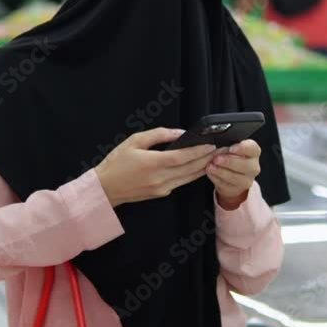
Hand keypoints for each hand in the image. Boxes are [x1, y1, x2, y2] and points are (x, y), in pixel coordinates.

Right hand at [96, 128, 216, 207]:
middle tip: (221, 149)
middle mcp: (160, 178)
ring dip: (203, 167)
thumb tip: (179, 133)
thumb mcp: (134, 141)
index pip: (183, 157)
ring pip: (189, 177)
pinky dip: (192, 173)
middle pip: (190, 168)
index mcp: (153, 164)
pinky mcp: (161, 193)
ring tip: (215, 157)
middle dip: (207, 158)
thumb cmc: (116, 162)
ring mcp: (162, 188)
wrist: (105, 189)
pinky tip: (199, 166)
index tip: (211, 144)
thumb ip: (158, 135)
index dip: (199, 151)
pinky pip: (181, 182)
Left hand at [206, 139, 260, 209]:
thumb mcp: (230, 147)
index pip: (252, 148)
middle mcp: (253, 167)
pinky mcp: (237, 189)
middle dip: (229, 161)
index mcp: (254, 152)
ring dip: (221, 171)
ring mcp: (247, 180)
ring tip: (210, 166)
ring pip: (235, 177)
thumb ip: (227, 145)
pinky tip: (210, 173)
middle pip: (245, 165)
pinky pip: (226, 185)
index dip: (242, 148)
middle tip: (216, 159)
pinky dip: (216, 178)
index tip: (231, 148)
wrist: (230, 173)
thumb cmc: (231, 156)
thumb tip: (216, 145)